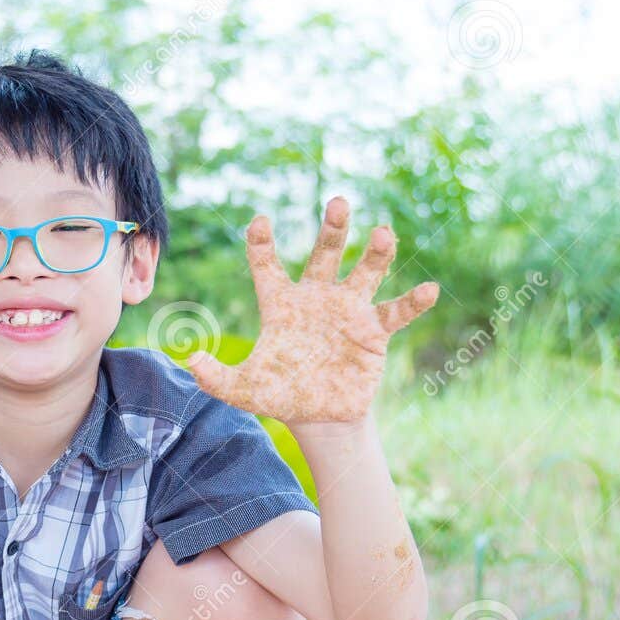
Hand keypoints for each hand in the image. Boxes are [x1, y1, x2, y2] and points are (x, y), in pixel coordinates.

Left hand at [187, 197, 438, 424]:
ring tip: (383, 232)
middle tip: (337, 203)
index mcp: (281, 304)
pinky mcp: (373, 332)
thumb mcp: (243, 389)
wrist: (319, 417)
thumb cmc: (281, 395)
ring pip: (364, 273)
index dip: (262, 245)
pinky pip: (395, 312)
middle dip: (333, 229)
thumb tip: (190, 358)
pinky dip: (412, 302)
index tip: (259, 222)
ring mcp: (348, 311)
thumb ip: (215, 376)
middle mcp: (317, 298)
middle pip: (325, 254)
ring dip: (375, 253)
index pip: (268, 266)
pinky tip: (429, 290)